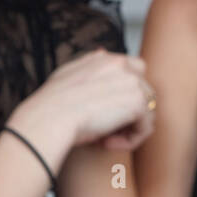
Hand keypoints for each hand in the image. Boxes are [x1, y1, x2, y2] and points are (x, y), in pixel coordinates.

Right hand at [10, 49, 155, 156]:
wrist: (50, 117)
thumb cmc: (52, 102)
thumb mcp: (68, 73)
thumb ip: (89, 63)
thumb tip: (102, 52)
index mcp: (108, 59)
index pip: (136, 71)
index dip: (128, 94)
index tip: (108, 112)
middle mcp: (124, 66)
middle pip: (145, 93)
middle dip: (130, 114)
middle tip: (106, 131)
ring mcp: (133, 83)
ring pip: (147, 113)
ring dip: (128, 130)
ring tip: (104, 140)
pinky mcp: (138, 104)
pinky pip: (145, 128)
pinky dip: (130, 141)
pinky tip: (106, 144)